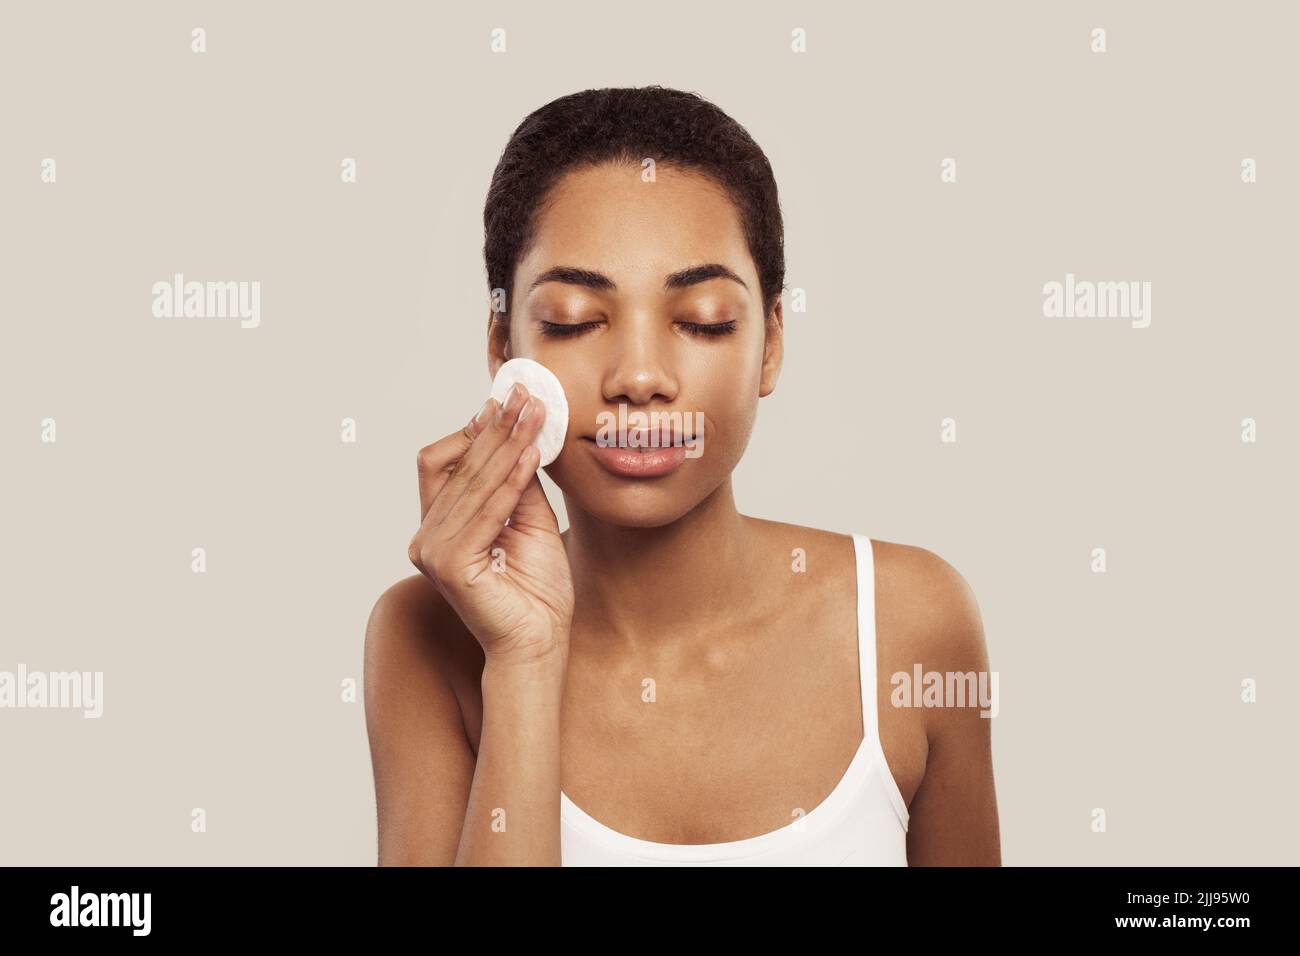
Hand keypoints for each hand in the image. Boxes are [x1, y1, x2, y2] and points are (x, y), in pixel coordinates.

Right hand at [408, 384, 574, 665]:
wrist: (540, 642)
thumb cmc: (536, 590)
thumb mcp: (530, 520)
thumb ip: (518, 483)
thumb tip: (522, 431)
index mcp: (439, 525)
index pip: (446, 462)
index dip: (476, 428)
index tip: (510, 399)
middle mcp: (427, 536)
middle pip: (461, 465)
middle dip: (497, 426)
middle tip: (525, 394)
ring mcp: (433, 552)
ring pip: (474, 482)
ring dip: (508, 444)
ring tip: (537, 414)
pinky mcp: (450, 565)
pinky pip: (487, 511)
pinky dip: (511, 480)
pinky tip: (533, 454)